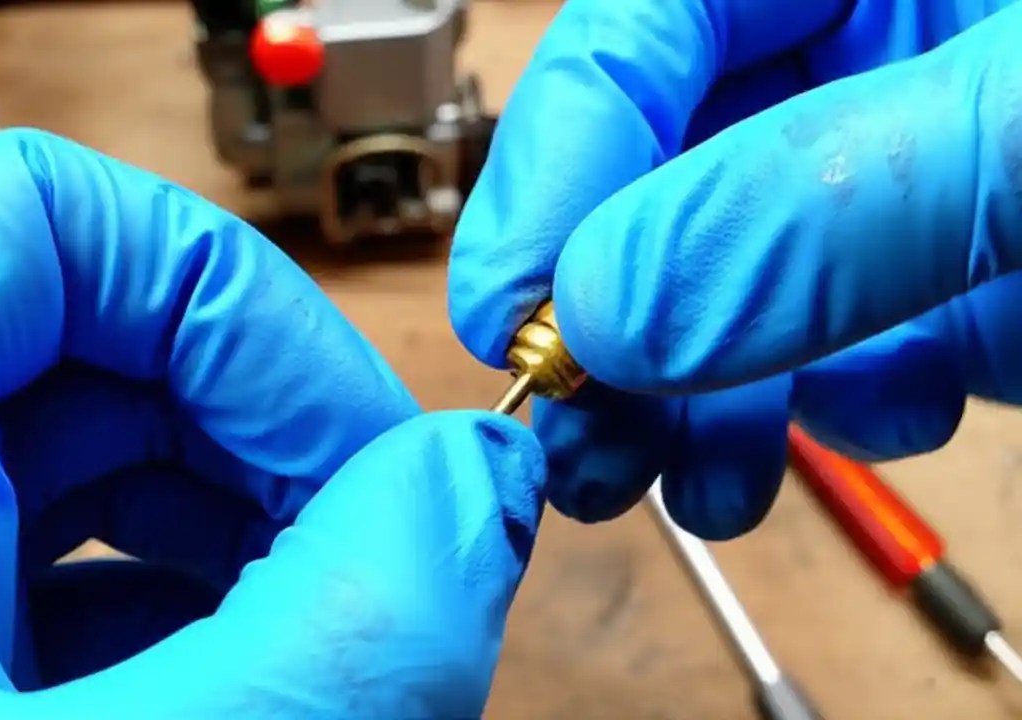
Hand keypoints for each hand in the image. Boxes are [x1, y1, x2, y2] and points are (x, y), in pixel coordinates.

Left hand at [0, 129, 545, 716]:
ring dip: (250, 531)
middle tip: (378, 550)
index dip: (239, 309)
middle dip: (272, 439)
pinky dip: (194, 611)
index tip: (356, 444)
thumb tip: (475, 491)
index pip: (48, 219)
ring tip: (327, 623)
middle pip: (100, 342)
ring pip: (103, 463)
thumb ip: (335, 631)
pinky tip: (244, 672)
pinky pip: (75, 573)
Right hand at [450, 1, 1021, 538]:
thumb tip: (602, 309)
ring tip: (690, 485)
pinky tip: (880, 415)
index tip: (509, 312)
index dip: (547, 174)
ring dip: (695, 407)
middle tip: (571, 433)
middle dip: (603, 326)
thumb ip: (813, 205)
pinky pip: (836, 363)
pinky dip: (840, 416)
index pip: (632, 44)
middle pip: (649, 188)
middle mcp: (851, 78)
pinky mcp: (936, 297)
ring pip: (724, 300)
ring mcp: (890, 198)